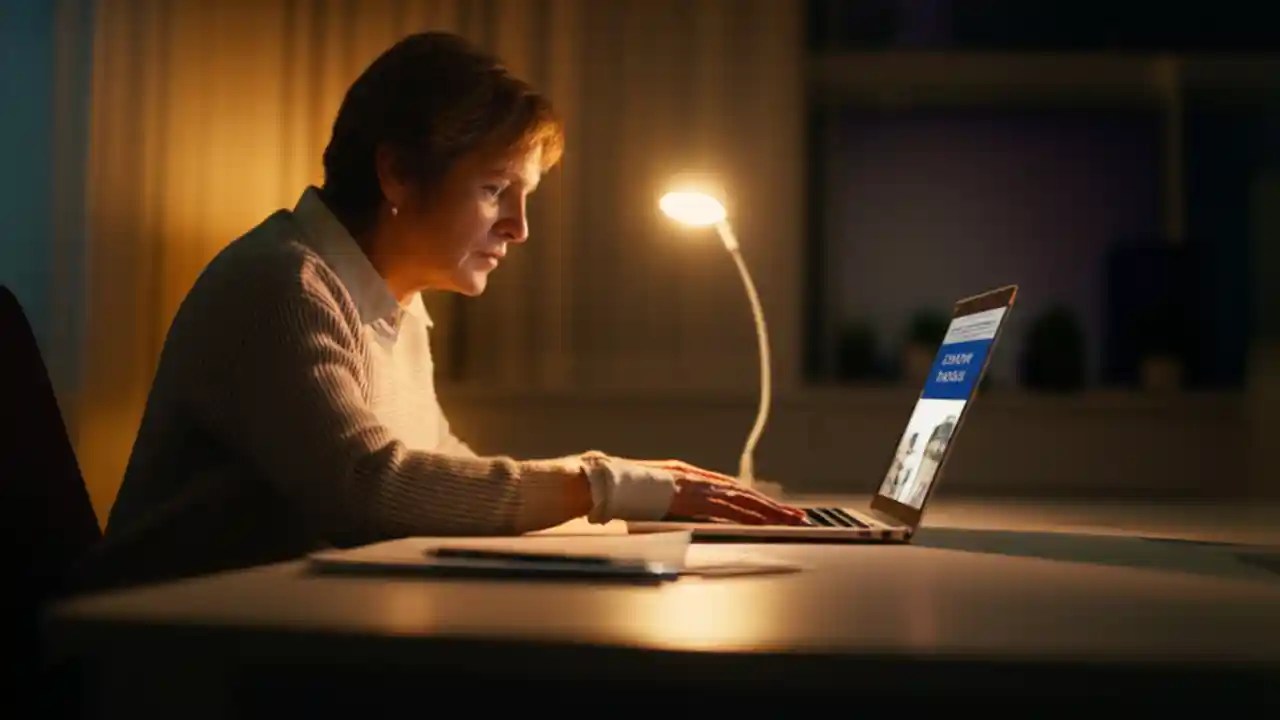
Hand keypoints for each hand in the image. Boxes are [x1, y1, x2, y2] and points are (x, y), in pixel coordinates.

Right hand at [625, 458, 808, 525]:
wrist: (606, 481)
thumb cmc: (622, 490)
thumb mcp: (653, 494)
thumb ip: (670, 501)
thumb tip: (681, 512)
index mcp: (689, 476)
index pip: (732, 489)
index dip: (756, 500)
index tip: (776, 509)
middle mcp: (696, 478)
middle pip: (743, 492)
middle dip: (772, 506)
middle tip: (798, 516)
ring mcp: (694, 486)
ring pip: (740, 499)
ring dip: (767, 511)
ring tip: (790, 520)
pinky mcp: (690, 497)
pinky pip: (724, 508)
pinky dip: (745, 515)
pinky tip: (761, 522)